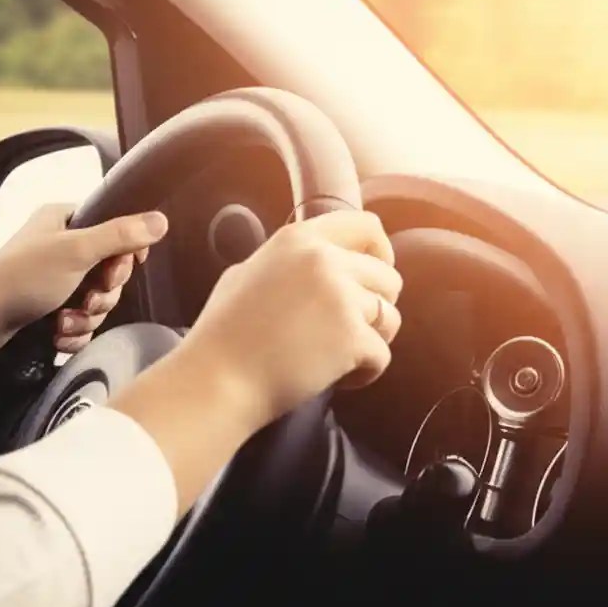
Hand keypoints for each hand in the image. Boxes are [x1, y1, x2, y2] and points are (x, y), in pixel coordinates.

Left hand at [0, 204, 169, 354]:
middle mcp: (61, 246)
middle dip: (103, 294)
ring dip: (86, 317)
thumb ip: (119, 236)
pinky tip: (58, 335)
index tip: (117, 269)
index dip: (124, 254)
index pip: (114, 229)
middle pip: (110, 271)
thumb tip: (160, 221)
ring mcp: (56, 280)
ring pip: (97, 301)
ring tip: (64, 321)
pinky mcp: (50, 309)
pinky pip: (81, 322)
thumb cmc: (22, 277)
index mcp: (65, 220)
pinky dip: (73, 332)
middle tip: (89, 299)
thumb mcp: (76, 251)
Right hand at [111, 210, 401, 509]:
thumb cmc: (222, 336)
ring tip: (338, 357)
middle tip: (346, 332)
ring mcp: (340, 297)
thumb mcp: (244, 275)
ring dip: (372, 340)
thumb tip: (313, 260)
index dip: (381, 253)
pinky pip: (382, 355)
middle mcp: (323, 259)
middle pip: (388, 277)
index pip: (367, 226)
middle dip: (376, 308)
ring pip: (391, 317)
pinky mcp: (352, 337)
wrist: (217, 380)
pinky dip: (365, 373)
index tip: (372, 280)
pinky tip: (336, 379)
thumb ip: (286, 263)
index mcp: (297, 239)